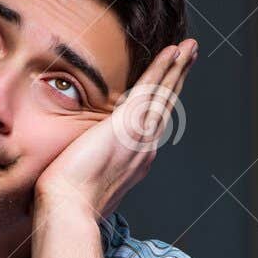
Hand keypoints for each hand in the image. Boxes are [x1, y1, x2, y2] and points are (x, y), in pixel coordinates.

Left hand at [34, 38, 197, 218]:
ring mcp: (140, 135)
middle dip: (177, 79)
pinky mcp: (129, 123)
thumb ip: (88, 171)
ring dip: (178, 68)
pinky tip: (175, 50)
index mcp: (134, 160)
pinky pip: (152, 87)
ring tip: (190, 47)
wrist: (69, 210)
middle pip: (165, 105)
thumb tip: (74, 171)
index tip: (167, 87)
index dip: (161, 103)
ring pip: (164, 94)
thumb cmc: (67, 203)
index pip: (151, 124)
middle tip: (189, 56)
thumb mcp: (84, 183)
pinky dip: (165, 67)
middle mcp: (144, 147)